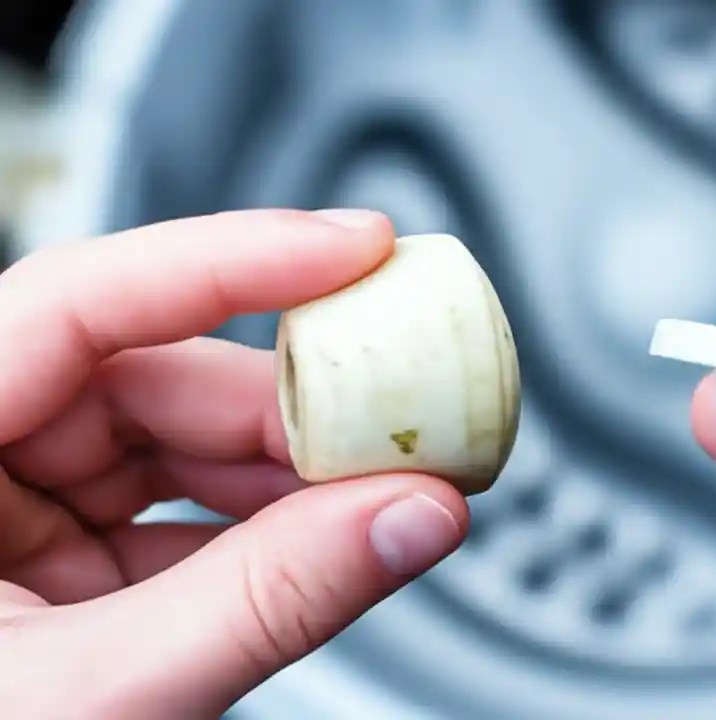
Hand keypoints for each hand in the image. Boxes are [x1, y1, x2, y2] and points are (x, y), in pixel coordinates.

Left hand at [0, 208, 467, 717]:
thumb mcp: (97, 699)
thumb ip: (268, 601)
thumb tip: (412, 514)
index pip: (79, 300)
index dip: (234, 260)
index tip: (356, 249)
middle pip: (148, 377)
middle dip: (290, 411)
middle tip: (404, 430)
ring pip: (171, 449)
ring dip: (285, 477)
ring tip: (377, 500)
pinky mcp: (45, 568)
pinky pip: (168, 515)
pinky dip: (252, 531)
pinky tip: (315, 546)